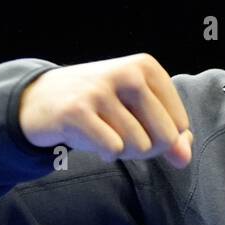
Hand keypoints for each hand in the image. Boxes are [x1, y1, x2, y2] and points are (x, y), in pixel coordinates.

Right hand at [18, 53, 192, 166]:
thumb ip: (170, 135)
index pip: (180, 124)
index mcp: (146, 67)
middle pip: (164, 136)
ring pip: (139, 145)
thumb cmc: (99, 105)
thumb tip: (184, 158)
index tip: (141, 126)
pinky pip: (113, 149)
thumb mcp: (139, 110)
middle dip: (147, 148)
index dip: (164, 138)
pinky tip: (93, 140)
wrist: (41, 98)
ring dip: (125, 151)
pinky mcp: (77, 111)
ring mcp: (101, 90)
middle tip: (124, 136)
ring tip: (107, 134)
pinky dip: (106, 153)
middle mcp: (126, 73)